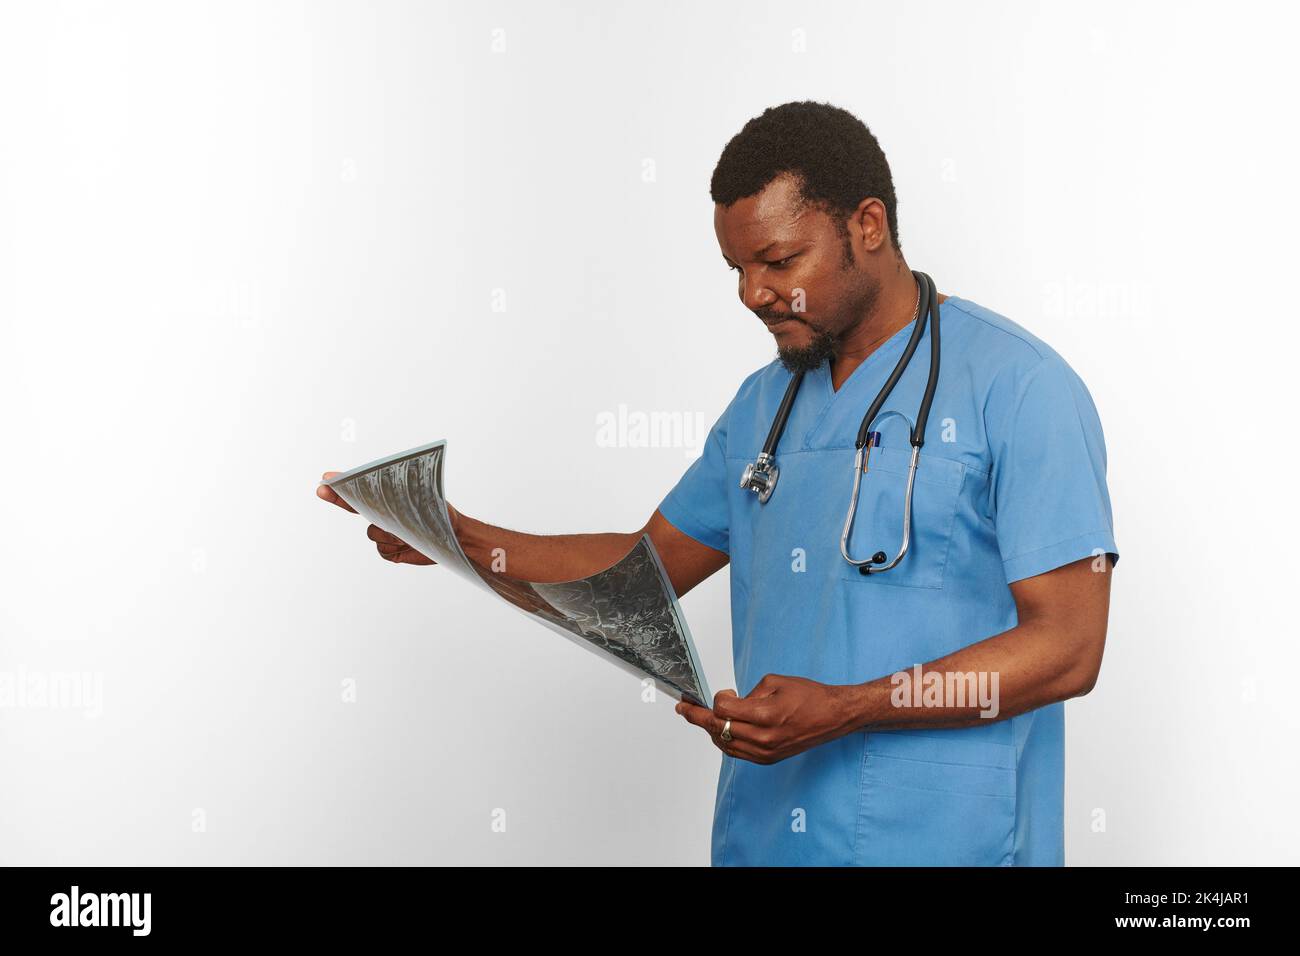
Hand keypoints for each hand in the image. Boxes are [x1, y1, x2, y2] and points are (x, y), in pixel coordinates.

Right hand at [317, 470, 435, 565]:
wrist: (453, 538)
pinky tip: (408, 544)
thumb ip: (398, 496)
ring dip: (390, 533)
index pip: (360, 491)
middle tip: (323, 489)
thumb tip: (381, 490)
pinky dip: (395, 548)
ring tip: (409, 531)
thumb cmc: (440, 513)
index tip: (326, 479)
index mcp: (388, 499)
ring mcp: (385, 533)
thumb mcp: (420, 498)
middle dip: (340, 498)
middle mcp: (383, 515)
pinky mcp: (390, 550)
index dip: (341, 486)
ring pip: (374, 534)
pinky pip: (383, 550)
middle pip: (355, 508)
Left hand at [675, 674, 860, 763]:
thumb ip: (747, 694)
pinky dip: (723, 740)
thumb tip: (730, 703)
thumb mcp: (775, 682)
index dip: (717, 698)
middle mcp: (764, 738)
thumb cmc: (808, 696)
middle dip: (697, 716)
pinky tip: (719, 729)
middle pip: (718, 729)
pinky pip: (736, 752)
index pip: (723, 710)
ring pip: (723, 743)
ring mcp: (765, 752)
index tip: (721, 691)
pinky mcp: (768, 759)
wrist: (833, 717)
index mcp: (766, 715)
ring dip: (709, 730)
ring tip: (699, 717)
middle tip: (684, 707)